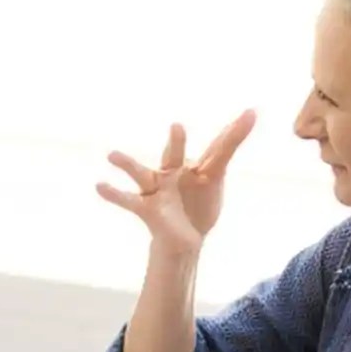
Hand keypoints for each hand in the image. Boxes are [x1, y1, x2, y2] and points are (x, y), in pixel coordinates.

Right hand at [96, 110, 255, 254]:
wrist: (184, 238)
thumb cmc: (199, 203)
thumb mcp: (216, 177)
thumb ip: (227, 147)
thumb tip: (251, 113)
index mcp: (194, 165)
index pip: (217, 149)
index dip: (233, 135)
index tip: (250, 115)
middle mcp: (173, 171)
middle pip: (175, 156)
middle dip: (176, 144)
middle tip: (177, 127)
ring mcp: (158, 189)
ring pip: (141, 174)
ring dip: (127, 165)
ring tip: (112, 155)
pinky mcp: (147, 208)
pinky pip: (127, 200)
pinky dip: (113, 193)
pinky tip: (100, 185)